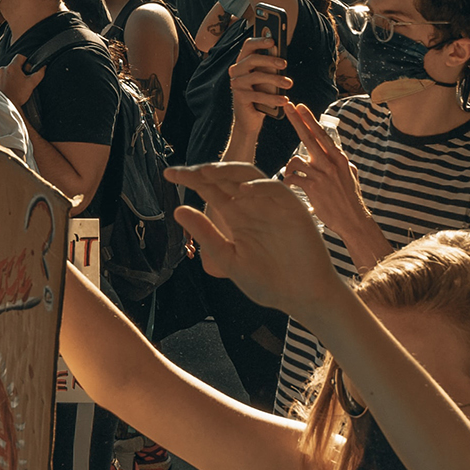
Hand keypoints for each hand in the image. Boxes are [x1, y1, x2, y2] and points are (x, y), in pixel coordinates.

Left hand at [0, 56, 43, 107]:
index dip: (26, 61)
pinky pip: (2, 76)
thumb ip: (39, 73)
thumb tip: (43, 67)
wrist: (7, 105)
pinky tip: (11, 87)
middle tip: (24, 79)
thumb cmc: (18, 95)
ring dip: (12, 75)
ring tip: (17, 84)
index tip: (28, 69)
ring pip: (8, 70)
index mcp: (12, 67)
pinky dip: (6, 79)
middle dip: (20, 69)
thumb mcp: (32, 83)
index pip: (20, 57)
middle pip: (14, 64)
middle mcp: (3, 69)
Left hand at [164, 161, 345, 317]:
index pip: (209, 190)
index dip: (189, 179)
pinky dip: (259, 186)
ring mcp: (272, 205)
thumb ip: (206, 234)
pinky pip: (275, 189)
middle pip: (225, 178)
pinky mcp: (293, 209)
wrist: (303, 298)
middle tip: (183, 173)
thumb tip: (177, 210)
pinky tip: (241, 191)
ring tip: (206, 173)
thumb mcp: (229, 258)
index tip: (167, 175)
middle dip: (204, 172)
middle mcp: (251, 206)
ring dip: (227, 171)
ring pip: (248, 176)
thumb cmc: (267, 282)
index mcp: (235, 216)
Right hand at [230, 36, 289, 123]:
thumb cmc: (260, 94)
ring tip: (289, 84)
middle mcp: (236, 70)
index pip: (248, 46)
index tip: (273, 40)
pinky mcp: (240, 97)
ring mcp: (236, 83)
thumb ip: (270, 67)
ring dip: (275, 79)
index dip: (260, 41)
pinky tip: (284, 100)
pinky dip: (273, 98)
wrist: (249, 117)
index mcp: (243, 62)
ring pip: (256, 76)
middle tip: (284, 64)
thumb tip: (281, 58)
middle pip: (252, 59)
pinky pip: (258, 95)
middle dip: (269, 60)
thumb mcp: (266, 78)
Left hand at [281, 102, 373, 238]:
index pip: (321, 134)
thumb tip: (337, 153)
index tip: (299, 106)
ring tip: (295, 177)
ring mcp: (321, 174)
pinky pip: (291, 177)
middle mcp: (330, 163)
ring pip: (295, 160)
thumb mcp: (350, 175)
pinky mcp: (313, 187)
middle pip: (308, 137)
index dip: (309, 120)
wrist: (353, 220)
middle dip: (297, 120)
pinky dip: (289, 180)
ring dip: (290, 168)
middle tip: (287, 106)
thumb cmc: (350, 198)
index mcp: (339, 158)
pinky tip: (294, 186)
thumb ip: (341, 162)